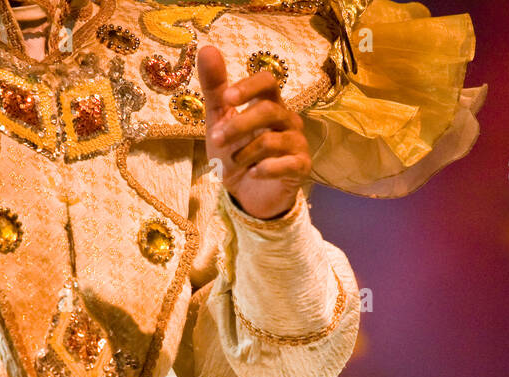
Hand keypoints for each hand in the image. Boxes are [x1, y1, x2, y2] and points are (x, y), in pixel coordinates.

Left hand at [198, 45, 310, 220]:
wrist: (248, 195)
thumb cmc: (236, 153)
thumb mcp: (219, 121)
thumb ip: (215, 89)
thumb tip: (207, 48)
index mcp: (269, 104)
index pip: (268, 81)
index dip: (248, 87)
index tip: (227, 98)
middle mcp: (287, 120)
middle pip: (268, 110)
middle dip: (238, 125)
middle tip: (217, 139)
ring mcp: (297, 143)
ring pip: (272, 140)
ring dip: (245, 152)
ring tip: (233, 162)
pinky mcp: (301, 167)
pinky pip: (287, 164)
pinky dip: (266, 169)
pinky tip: (253, 174)